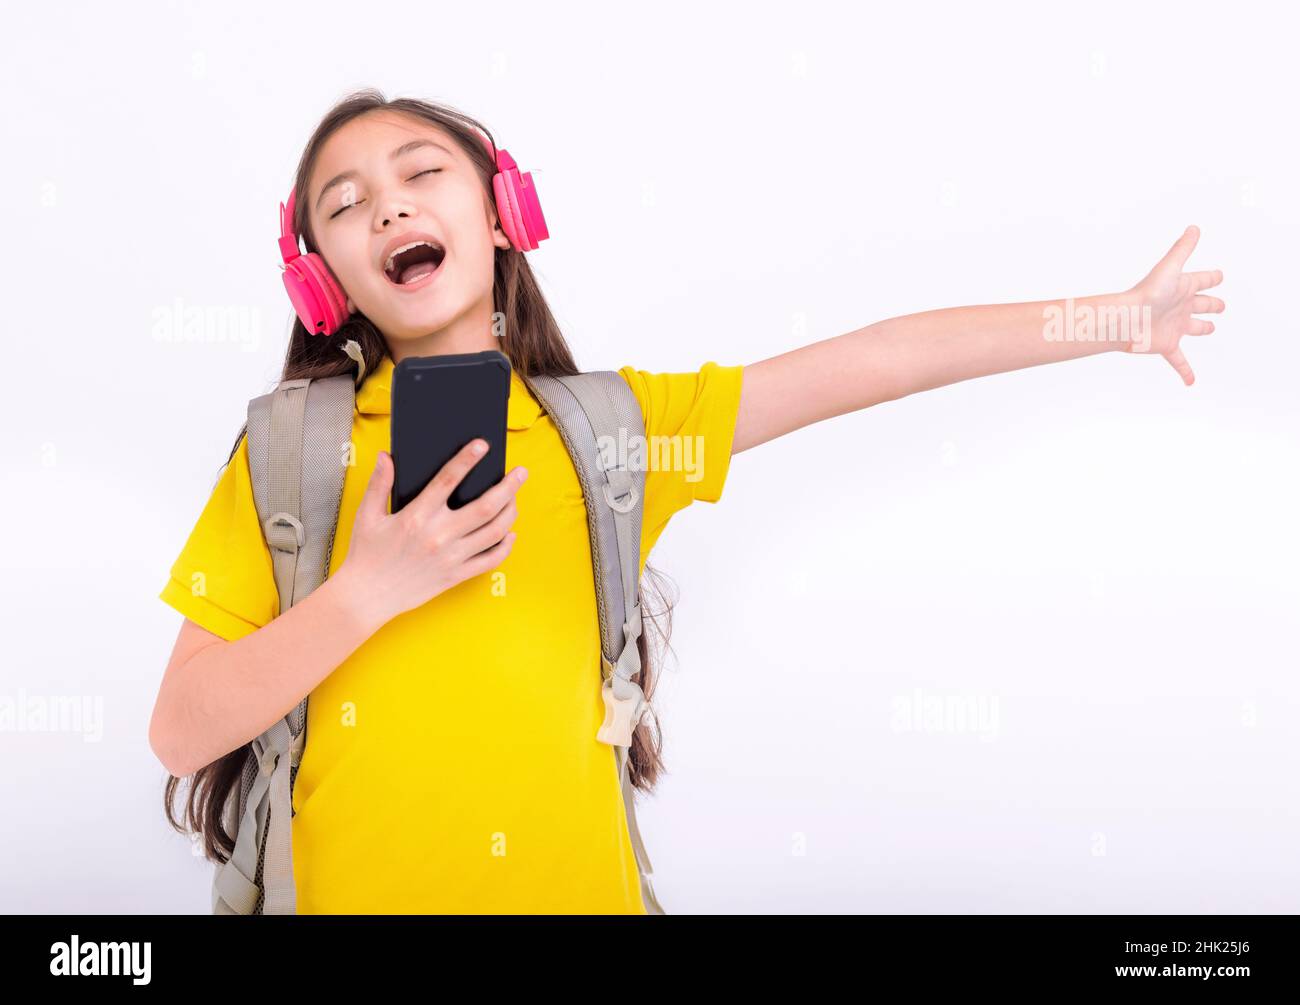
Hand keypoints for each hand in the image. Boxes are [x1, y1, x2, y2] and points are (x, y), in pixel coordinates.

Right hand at [336, 440, 526, 628]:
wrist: (367, 596)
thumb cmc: (366, 555)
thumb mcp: (367, 515)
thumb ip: (379, 484)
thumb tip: (385, 456)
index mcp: (416, 516)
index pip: (448, 480)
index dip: (467, 459)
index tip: (483, 445)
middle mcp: (438, 535)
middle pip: (484, 506)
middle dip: (508, 486)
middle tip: (521, 472)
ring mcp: (450, 557)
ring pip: (493, 531)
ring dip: (510, 512)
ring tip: (516, 499)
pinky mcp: (456, 575)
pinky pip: (490, 560)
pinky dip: (505, 546)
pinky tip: (509, 533)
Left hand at [1125, 224, 1225, 384]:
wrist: (1125, 320)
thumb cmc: (1146, 294)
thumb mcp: (1170, 269)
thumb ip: (1182, 249)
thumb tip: (1194, 227)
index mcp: (1183, 288)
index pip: (1203, 280)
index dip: (1212, 278)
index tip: (1219, 276)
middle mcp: (1180, 306)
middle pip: (1202, 304)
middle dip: (1212, 303)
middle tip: (1219, 305)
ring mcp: (1175, 326)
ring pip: (1195, 328)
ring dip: (1203, 328)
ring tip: (1210, 329)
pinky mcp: (1167, 345)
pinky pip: (1179, 361)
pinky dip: (1186, 371)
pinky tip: (1191, 382)